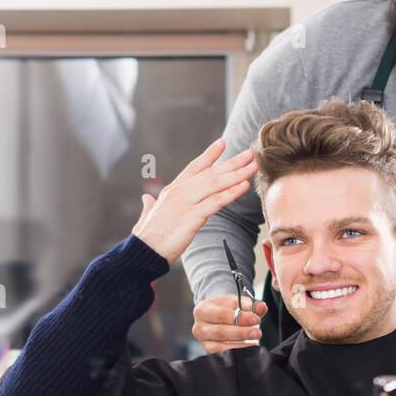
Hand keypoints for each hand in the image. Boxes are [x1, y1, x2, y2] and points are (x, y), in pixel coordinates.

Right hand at [132, 141, 256, 265]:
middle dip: (232, 162)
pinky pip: (215, 202)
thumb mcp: (147, 215)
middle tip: (249, 154)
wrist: (142, 252)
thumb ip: (149, 205)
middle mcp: (179, 192)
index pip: (193, 167)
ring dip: (238, 174)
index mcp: (171, 190)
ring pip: (216, 184)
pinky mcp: (191, 216)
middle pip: (210, 173)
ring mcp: (185, 203)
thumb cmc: (146, 238)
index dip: (209, 155)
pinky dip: (231, 193)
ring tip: (253, 166)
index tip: (223, 143)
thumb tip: (146, 198)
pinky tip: (244, 186)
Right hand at [192, 293, 267, 352]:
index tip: (256, 319)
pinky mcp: (208, 352)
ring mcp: (202, 342)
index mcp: (202, 309)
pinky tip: (247, 350)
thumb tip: (262, 307)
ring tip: (254, 343)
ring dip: (239, 345)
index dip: (240, 318)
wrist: (216, 316)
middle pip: (220, 332)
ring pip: (219, 347)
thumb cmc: (227, 308)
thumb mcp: (237, 302)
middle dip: (241, 333)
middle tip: (257, 333)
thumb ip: (250, 304)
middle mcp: (198, 327)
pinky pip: (221, 355)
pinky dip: (235, 353)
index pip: (222, 315)